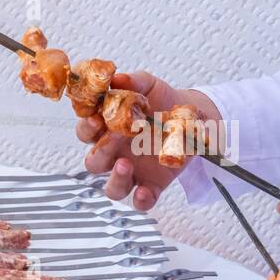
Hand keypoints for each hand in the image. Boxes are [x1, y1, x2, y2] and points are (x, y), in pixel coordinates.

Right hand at [75, 72, 220, 211]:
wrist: (193, 116)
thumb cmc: (163, 100)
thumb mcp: (149, 86)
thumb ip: (133, 82)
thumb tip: (116, 78)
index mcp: (107, 129)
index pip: (86, 131)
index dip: (86, 126)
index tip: (95, 118)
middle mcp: (115, 154)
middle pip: (94, 162)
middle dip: (100, 152)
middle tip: (115, 137)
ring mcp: (133, 172)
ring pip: (112, 188)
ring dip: (115, 180)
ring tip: (125, 165)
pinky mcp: (152, 185)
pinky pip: (141, 201)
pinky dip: (141, 200)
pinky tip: (144, 192)